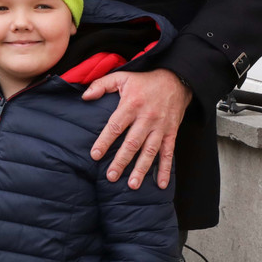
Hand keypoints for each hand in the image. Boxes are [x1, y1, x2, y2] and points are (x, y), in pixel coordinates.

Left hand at [82, 68, 190, 190]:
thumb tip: (85, 96)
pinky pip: (168, 153)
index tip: (95, 155)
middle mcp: (146, 118)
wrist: (176, 79)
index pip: (115, 126)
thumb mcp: (122, 77)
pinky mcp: (171, 133)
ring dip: (141, 169)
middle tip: (111, 176)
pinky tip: (161, 184)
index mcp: (131, 104)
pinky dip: (165, 169)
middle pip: (132, 143)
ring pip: (150, 151)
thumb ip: (101, 85)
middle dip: (121, 161)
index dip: (105, 141)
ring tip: (132, 184)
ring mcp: (160, 127)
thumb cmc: (145, 81)